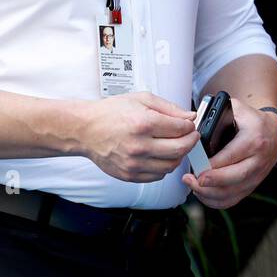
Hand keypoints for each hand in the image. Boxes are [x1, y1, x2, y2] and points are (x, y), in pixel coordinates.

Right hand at [79, 91, 198, 181]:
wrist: (85, 129)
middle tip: (190, 136)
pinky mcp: (129, 175)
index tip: (190, 125)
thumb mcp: (141, 100)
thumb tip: (189, 117)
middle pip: (180, 149)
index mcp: (143, 123)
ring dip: (178, 155)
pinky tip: (160, 155)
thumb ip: (169, 108)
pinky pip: (157, 176)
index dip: (190, 126)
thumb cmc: (110, 113)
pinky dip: (164, 166)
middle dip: (191, 141)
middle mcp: (139, 146)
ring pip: (171, 165)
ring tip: (174, 145)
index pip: (180, 129)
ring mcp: (134, 163)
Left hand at [182, 98, 276, 208]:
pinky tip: (202, 194)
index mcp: (254, 140)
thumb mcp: (238, 109)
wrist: (274, 133)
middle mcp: (258, 160)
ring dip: (210, 193)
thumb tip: (195, 123)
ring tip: (192, 185)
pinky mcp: (252, 186)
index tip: (195, 167)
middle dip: (211, 182)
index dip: (212, 165)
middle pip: (235, 177)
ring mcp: (257, 176)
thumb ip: (218, 112)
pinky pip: (233, 200)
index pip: (231, 156)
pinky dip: (216, 201)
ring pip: (232, 192)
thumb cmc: (251, 120)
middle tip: (192, 180)